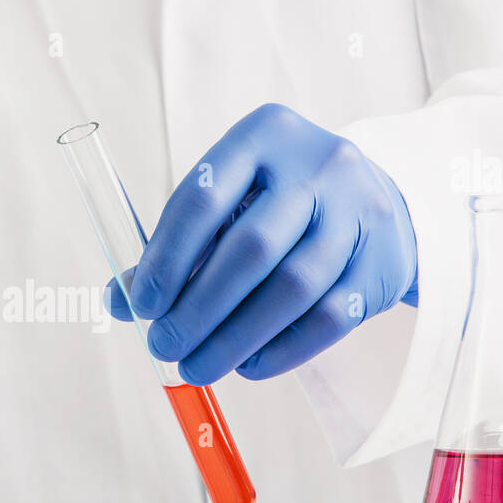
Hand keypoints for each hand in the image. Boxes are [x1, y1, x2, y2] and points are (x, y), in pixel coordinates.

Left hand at [107, 104, 417, 385]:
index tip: (142, 306)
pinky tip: (247, 366)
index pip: (203, 198)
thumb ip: (174, 248)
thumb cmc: (280, 208)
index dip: (166, 259)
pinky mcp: (383, 263)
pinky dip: (280, 351)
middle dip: (197, 308)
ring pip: (291, 289)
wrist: (379, 205)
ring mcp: (360, 213)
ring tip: (197, 367)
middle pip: (250, 249)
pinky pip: (327, 319)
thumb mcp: (230, 204)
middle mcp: (319, 165)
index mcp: (264, 135)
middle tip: (164, 347)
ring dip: (234, 338)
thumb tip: (119, 301)